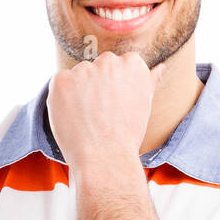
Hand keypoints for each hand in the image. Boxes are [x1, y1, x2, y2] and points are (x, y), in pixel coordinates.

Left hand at [46, 51, 165, 171]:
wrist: (105, 158)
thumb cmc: (126, 135)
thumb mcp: (144, 105)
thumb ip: (149, 81)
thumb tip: (160, 67)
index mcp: (132, 63)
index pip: (117, 65)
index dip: (113, 87)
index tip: (114, 105)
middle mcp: (109, 61)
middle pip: (96, 67)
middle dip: (95, 86)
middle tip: (100, 114)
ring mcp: (83, 69)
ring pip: (77, 76)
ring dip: (77, 92)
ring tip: (86, 119)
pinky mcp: (61, 80)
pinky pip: (59, 85)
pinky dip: (61, 100)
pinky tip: (73, 117)